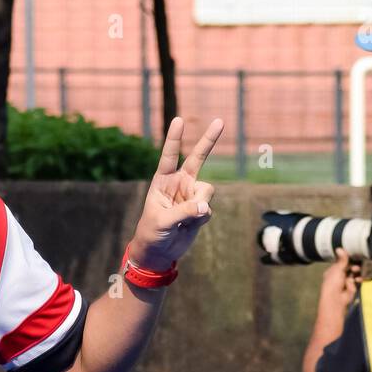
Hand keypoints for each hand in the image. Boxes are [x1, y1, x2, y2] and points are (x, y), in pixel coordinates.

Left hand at [128, 116, 223, 271]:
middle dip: (209, 140)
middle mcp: (179, 183)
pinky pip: (208, 209)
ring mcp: (191, 195)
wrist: (158, 252)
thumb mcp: (162, 221)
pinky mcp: (200, 209)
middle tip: (220, 121)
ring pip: (207, 191)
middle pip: (198, 158)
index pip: (169, 155)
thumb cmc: (152, 233)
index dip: (174, 138)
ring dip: (200, 205)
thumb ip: (183, 212)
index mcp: (163, 180)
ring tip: (186, 220)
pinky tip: (188, 227)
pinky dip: (200, 220)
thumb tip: (205, 207)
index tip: (179, 120)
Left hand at [318, 248, 360, 314]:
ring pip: (354, 274)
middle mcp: (339, 276)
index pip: (341, 263)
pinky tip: (357, 280)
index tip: (352, 256)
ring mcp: (345, 282)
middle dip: (353, 266)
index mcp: (333, 271)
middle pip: (349, 268)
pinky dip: (357, 280)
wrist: (336, 299)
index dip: (347, 259)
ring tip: (355, 273)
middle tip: (355, 267)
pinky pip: (356, 281)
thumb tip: (339, 248)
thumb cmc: (333, 283)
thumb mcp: (337, 269)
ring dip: (356, 273)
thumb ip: (342, 259)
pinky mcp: (351, 288)